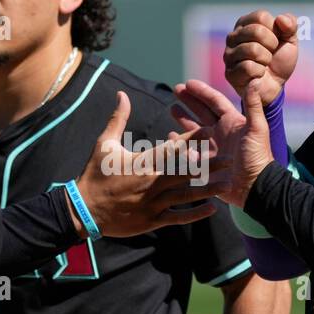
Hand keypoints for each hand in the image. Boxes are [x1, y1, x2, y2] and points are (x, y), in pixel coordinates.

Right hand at [72, 91, 231, 238]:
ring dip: (208, 189)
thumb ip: (117, 119)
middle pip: (186, 172)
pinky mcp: (152, 219)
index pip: (172, 148)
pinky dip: (195, 214)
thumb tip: (122, 94)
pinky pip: (178, 217)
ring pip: (186, 195)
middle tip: (229, 159)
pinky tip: (211, 209)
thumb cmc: (94, 175)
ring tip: (226, 184)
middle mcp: (151, 182)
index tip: (210, 130)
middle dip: (209, 165)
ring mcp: (153, 203)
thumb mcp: (103, 144)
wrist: (84, 211)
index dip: (192, 138)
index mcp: (142, 162)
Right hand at [172, 79, 272, 207]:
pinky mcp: (206, 163)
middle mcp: (221, 132)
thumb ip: (253, 105)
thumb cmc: (258, 157)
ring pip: (194, 129)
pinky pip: (189, 151)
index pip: (215, 102)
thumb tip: (254, 80)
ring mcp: (213, 148)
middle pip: (202, 112)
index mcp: (232, 122)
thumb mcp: (257, 129)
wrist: (255, 186)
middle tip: (176, 89)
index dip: (202, 92)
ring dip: (183, 118)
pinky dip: (180, 144)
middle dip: (189, 100)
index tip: (188, 83)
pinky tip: (171, 136)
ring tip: (172, 108)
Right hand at [224, 10, 299, 104]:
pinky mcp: (229, 72)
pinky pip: (249, 67)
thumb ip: (290, 25)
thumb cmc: (279, 60)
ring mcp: (228, 55)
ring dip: (266, 59)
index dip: (275, 30)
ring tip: (264, 64)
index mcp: (245, 24)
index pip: (261, 16)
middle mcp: (233, 36)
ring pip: (253, 49)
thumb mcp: (290, 40)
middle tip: (270, 54)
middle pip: (256, 31)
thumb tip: (281, 19)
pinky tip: (257, 75)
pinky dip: (260, 72)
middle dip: (272, 45)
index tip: (275, 41)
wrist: (276, 85)